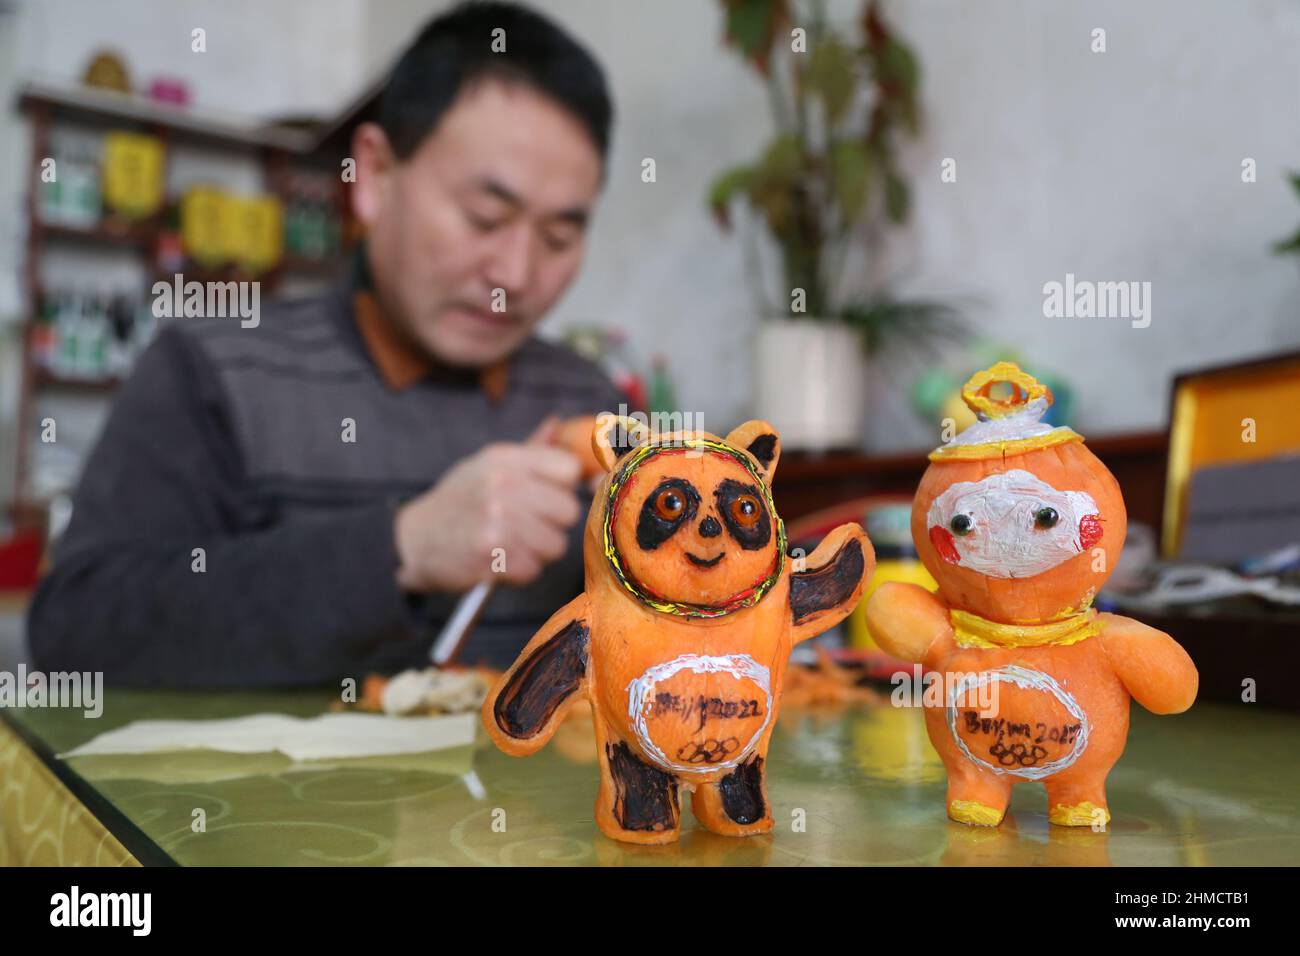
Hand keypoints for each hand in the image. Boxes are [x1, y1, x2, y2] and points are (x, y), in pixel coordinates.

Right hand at [393, 418, 584, 591]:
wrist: (413, 539)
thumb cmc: (458, 502)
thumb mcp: (487, 465)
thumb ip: (530, 450)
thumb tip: (558, 425)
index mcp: (505, 459)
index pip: (569, 469)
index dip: (563, 489)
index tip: (547, 498)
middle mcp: (502, 484)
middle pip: (568, 511)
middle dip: (552, 525)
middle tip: (525, 527)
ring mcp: (496, 519)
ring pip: (555, 545)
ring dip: (536, 552)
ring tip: (510, 544)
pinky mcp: (490, 554)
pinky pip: (533, 569)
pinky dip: (518, 572)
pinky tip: (499, 560)